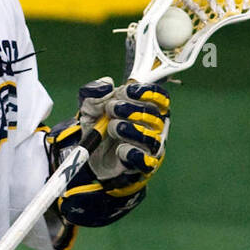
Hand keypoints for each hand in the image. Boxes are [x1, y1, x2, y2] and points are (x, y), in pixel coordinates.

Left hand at [43, 77, 169, 226]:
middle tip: (110, 109)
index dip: (144, 92)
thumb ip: (95, 92)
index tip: (124, 91)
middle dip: (130, 108)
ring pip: (150, 136)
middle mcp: (153, 125)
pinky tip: (119, 149)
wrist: (90, 155)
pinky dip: (132, 153)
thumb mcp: (90, 106)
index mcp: (146, 107)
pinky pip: (146, 160)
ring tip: (112, 127)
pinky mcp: (143, 164)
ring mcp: (150, 145)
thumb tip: (107, 84)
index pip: (159, 96)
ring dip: (129, 129)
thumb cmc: (98, 126)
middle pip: (153, 114)